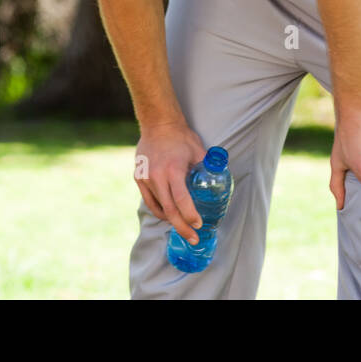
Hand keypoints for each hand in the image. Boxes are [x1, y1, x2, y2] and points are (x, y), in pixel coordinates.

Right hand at [135, 122, 207, 243]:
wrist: (157, 123)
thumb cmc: (180, 137)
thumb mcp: (198, 150)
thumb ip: (207, 167)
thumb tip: (222, 180)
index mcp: (173, 169)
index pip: (181, 200)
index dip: (190, 215)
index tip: (198, 224)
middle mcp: (157, 176)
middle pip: (169, 210)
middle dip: (182, 227)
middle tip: (193, 238)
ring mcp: (145, 178)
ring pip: (158, 207)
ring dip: (171, 219)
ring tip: (182, 224)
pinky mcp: (138, 178)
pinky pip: (149, 200)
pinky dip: (160, 210)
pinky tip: (169, 213)